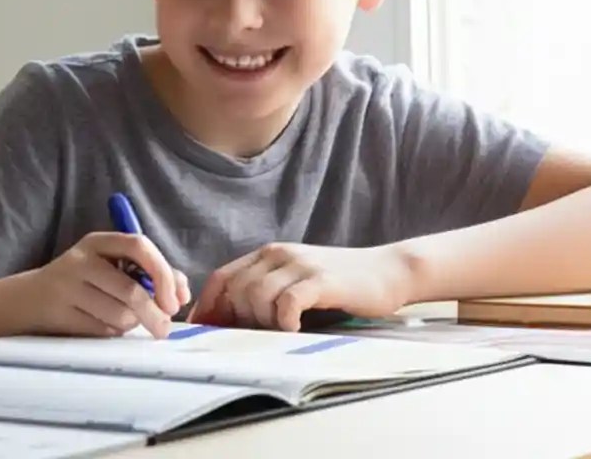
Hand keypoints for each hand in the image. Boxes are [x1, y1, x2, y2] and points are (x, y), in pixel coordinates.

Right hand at [22, 232, 190, 338]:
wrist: (31, 298)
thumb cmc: (84, 282)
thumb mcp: (112, 266)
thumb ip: (150, 273)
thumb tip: (182, 293)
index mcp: (99, 242)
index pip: (139, 246)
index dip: (163, 273)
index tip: (175, 300)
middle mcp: (81, 260)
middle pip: (131, 290)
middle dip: (154, 314)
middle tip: (164, 328)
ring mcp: (67, 287)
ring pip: (119, 315)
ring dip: (130, 324)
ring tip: (120, 319)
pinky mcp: (60, 313)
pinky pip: (102, 330)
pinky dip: (111, 333)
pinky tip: (100, 324)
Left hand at [189, 243, 412, 331]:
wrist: (387, 270)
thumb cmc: (339, 284)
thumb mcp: (294, 283)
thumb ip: (264, 294)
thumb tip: (228, 324)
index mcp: (267, 255)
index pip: (221, 278)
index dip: (207, 306)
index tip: (202, 332)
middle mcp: (278, 255)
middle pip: (235, 289)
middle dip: (238, 318)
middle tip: (258, 335)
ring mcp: (300, 265)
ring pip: (257, 296)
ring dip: (264, 321)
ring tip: (283, 331)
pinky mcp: (321, 279)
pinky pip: (287, 302)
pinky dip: (285, 320)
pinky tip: (295, 328)